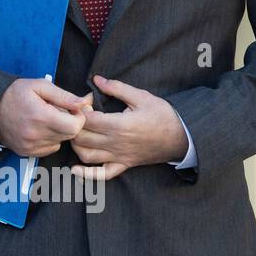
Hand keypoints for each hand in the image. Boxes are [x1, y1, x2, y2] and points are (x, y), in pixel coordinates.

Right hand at [0, 78, 92, 157]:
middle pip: (70, 135)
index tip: (72, 109)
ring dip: (59, 131)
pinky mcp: (28, 152)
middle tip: (58, 112)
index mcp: (40, 116)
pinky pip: (51, 148)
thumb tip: (84, 102)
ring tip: (46, 119)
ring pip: (61, 142)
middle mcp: (36, 134)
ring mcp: (31, 145)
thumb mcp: (39, 86)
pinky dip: (50, 139)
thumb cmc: (15, 95)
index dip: (78, 117)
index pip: (75, 126)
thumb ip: (63, 95)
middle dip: (69, 123)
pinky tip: (40, 128)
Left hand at [69, 75, 187, 181]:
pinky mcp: (123, 165)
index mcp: (119, 125)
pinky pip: (102, 175)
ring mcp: (119, 157)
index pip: (86, 119)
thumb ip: (117, 88)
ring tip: (77, 132)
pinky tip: (75, 169)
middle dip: (73, 125)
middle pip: (81, 137)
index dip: (79, 109)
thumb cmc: (163, 116)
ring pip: (86, 155)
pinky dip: (86, 174)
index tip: (84, 102)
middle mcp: (116, 143)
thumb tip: (97, 79)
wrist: (182, 138)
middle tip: (78, 116)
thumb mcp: (142, 97)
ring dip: (75, 144)